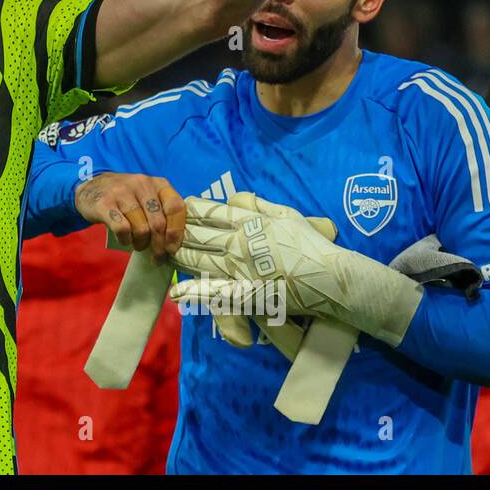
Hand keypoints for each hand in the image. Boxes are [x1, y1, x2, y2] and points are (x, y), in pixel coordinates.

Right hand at [74, 172, 185, 259]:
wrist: (92, 187)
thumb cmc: (127, 197)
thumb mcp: (148, 196)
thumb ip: (163, 212)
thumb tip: (174, 244)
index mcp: (158, 184)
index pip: (176, 207)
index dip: (176, 231)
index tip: (172, 249)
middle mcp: (142, 184)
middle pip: (158, 223)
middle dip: (159, 246)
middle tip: (157, 257)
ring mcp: (122, 193)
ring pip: (141, 228)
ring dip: (141, 243)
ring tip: (138, 245)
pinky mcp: (105, 204)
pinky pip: (122, 229)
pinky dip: (126, 240)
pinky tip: (125, 240)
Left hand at [170, 195, 335, 354]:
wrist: (330, 277)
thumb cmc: (312, 245)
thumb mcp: (288, 215)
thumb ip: (261, 206)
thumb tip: (240, 197)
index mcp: (250, 223)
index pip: (212, 212)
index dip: (192, 209)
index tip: (177, 205)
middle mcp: (240, 243)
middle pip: (200, 234)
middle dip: (176, 230)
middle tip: (159, 228)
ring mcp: (241, 268)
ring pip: (201, 259)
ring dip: (178, 255)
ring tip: (161, 252)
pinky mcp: (246, 292)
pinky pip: (215, 291)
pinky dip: (194, 290)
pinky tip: (176, 290)